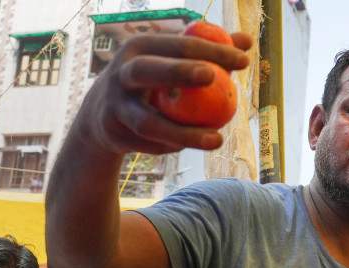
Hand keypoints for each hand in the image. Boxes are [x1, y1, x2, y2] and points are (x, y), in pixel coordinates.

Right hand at [73, 31, 251, 156]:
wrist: (102, 114)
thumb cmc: (151, 80)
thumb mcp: (172, 62)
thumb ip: (208, 52)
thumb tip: (247, 41)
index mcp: (140, 47)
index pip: (180, 43)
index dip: (213, 50)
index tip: (244, 60)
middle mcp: (121, 72)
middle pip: (148, 71)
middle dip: (178, 71)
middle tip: (212, 77)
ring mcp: (115, 105)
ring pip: (149, 122)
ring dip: (184, 134)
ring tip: (217, 140)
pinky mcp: (115, 133)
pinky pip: (150, 143)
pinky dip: (172, 145)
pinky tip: (191, 145)